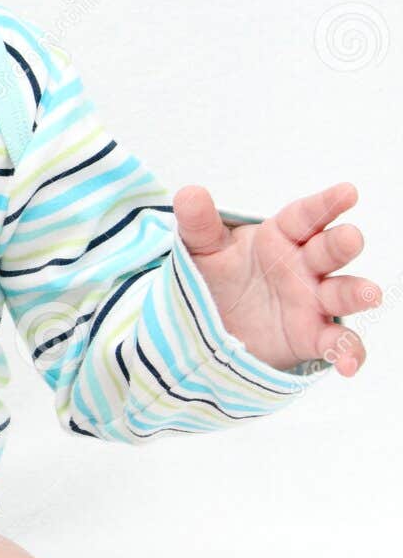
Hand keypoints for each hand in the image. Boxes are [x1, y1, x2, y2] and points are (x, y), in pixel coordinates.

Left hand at [174, 182, 378, 377]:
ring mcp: (312, 300)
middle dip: (341, 244)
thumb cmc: (217, 275)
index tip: (347, 192)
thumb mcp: (201, 249)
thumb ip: (198, 223)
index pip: (305, 216)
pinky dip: (348, 353)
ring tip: (369, 293)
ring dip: (356, 291)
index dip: (325, 204)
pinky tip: (347, 365)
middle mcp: (304, 266)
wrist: (211, 323)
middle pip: (329, 250)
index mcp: (281, 237)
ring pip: (342, 292)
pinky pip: (338, 343)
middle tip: (350, 237)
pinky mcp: (312, 335)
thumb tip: (189, 193)